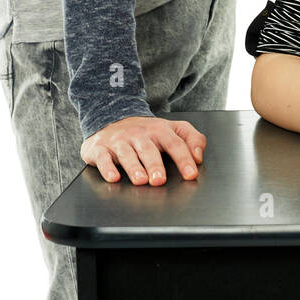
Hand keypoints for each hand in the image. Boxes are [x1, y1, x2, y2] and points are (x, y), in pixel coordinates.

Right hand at [80, 115, 206, 184]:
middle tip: (160, 180)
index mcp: (160, 130)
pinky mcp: (100, 148)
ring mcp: (119, 140)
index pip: (176, 143)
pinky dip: (107, 168)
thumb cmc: (146, 132)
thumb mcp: (172, 129)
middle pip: (149, 149)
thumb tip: (199, 157)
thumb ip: (192, 139)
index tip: (191, 174)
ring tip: (141, 181)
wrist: (111, 118)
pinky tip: (113, 177)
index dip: (184, 159)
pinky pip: (103, 158)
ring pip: (127, 154)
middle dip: (155, 165)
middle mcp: (139, 134)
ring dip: (134, 168)